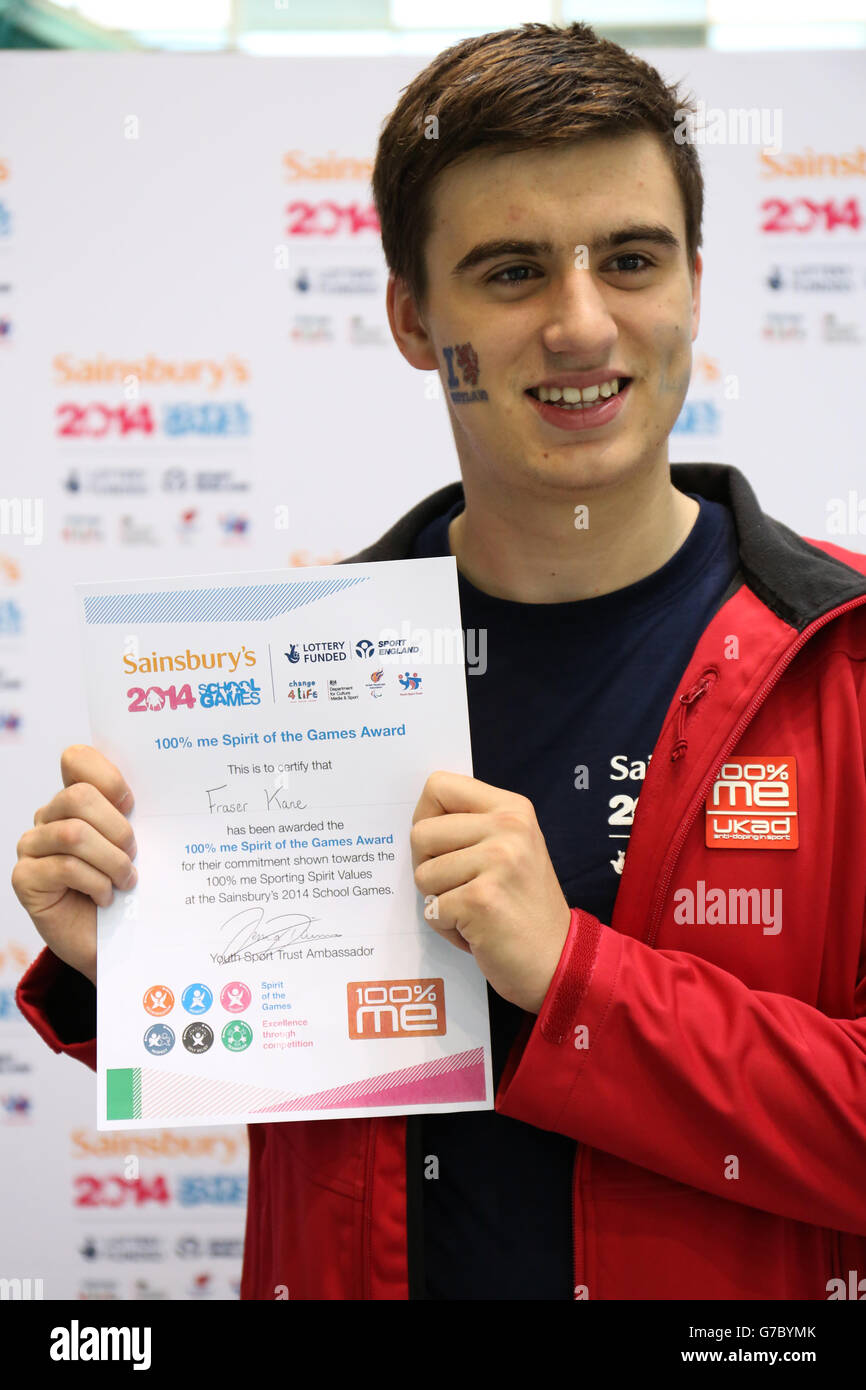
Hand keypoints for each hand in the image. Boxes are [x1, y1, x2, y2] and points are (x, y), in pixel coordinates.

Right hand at [11, 745, 137, 986]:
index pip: (77, 759)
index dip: (107, 775)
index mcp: (77, 799)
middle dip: (117, 827)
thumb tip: (162, 794)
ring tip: (126, 880)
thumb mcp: (137, 847)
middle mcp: (50, 816)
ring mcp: (33, 846)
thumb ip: (136, 818)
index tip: (131, 803)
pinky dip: (96, 883)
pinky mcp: (26, 878)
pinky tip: (106, 898)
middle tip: (135, 854)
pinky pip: (65, 867)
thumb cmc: (129, 889)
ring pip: (73, 834)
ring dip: (111, 860)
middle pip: (79, 796)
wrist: (116, 943)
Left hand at [410, 771, 570, 1012]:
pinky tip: (478, 930)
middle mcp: (508, 827)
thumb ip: (472, 826)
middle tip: (461, 887)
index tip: (442, 846)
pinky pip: (432, 909)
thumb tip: (419, 819)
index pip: (438, 786)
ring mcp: (497, 862)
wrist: (559, 958)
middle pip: (421, 832)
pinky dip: (447, 927)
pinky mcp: (481, 899)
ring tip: (474, 910)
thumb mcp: (511, 847)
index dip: (426, 818)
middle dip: (429, 867)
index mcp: (511, 808)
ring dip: (440, 901)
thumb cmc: (523, 905)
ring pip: (422, 874)